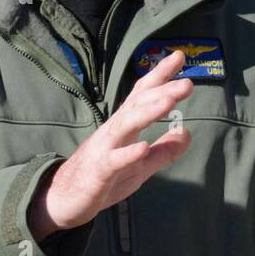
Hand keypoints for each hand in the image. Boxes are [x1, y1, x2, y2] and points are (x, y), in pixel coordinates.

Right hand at [29, 49, 193, 241]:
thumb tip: (187, 132)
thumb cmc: (103, 179)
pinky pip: (113, 161)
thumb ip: (163, 151)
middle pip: (137, 105)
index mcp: (124, 127)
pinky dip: (128, 154)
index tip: (179, 56)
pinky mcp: (98, 172)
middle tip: (187, 83)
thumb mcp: (141, 166)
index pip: (143, 95)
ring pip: (126, 126)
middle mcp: (113, 131)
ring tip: (169, 102)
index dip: (160, 76)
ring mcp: (104, 149)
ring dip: (147, 112)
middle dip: (161, 92)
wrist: (66, 199)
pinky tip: (142, 147)